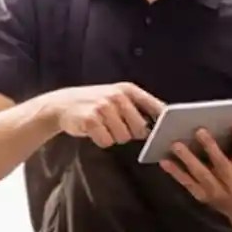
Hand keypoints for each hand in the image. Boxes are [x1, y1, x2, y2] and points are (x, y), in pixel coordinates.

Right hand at [45, 82, 164, 147]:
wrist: (63, 104)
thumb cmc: (96, 104)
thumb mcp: (118, 98)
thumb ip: (139, 108)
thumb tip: (162, 127)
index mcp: (129, 90)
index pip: (156, 108)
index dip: (164, 123)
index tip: (168, 133)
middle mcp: (118, 96)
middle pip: (140, 129)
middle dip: (130, 133)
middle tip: (116, 126)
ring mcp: (104, 107)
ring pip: (122, 137)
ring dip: (113, 137)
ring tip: (102, 126)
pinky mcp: (91, 120)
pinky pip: (106, 141)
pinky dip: (101, 141)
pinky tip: (93, 131)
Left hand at [160, 122, 231, 218]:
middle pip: (221, 164)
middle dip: (211, 148)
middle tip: (200, 130)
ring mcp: (216, 192)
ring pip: (201, 175)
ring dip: (188, 159)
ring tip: (175, 144)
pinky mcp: (204, 197)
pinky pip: (188, 184)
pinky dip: (175, 173)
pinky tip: (164, 160)